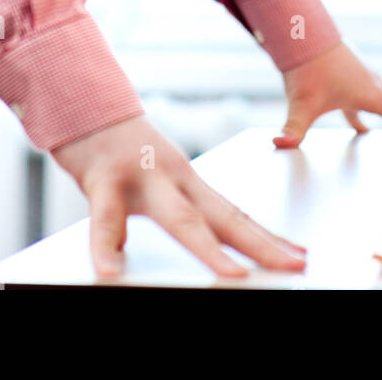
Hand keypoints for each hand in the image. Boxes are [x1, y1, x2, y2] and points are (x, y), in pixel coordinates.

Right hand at [51, 113, 307, 279]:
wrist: (82, 104)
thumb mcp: (156, 179)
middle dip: (260, 245)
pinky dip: (106, 248)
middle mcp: (172, 177)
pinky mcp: (102, 180)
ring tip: (232, 277)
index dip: (268, 238)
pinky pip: (104, 220)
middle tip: (292, 267)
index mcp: (187, 180)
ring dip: (206, 248)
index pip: (234, 214)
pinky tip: (111, 273)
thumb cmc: (121, 151)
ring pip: (176, 218)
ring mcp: (140, 178)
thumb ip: (179, 209)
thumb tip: (204, 242)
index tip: (298, 258)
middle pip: (221, 217)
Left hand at [275, 40, 381, 147]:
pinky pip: (373, 104)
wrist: (299, 31)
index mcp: (371, 92)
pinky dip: (376, 117)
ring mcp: (366, 82)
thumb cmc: (304, 62)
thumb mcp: (299, 101)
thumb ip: (293, 127)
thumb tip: (280, 144)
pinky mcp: (352, 82)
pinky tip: (363, 132)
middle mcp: (375, 85)